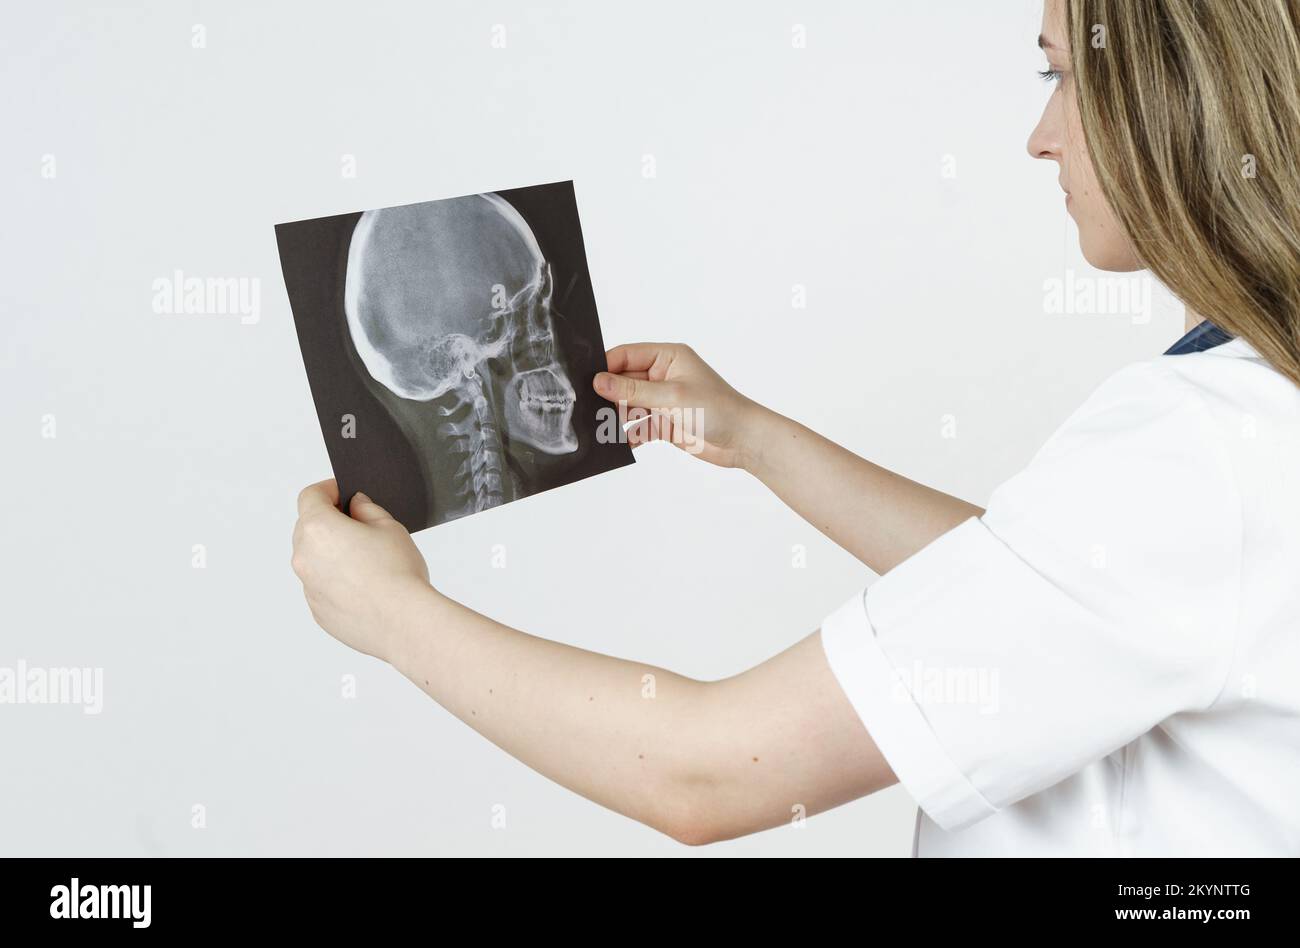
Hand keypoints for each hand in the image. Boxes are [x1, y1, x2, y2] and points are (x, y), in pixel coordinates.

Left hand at [291, 479, 433, 661]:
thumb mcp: (389, 526)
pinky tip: (365, 586)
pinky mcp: (318, 611)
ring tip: (366, 560)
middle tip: (360, 526)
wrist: (404, 622)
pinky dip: (336, 581)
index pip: (311, 496)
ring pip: (314, 560)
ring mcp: (308, 587)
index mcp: (318, 528)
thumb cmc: (398, 573)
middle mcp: (305, 557)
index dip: (328, 490)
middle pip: (307, 528)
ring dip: (331, 553)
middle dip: (329, 522)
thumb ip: (368, 510)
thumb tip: (357, 506)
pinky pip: (322, 587)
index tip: (343, 493)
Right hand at [593, 343, 763, 468]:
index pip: (626, 355)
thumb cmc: (718, 410)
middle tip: (587, 407)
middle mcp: (663, 376)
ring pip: (628, 405)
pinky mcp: (663, 423)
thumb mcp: (671, 396)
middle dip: (607, 395)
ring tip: (600, 427)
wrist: (743, 441)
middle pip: (623, 381)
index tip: (586, 382)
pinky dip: (627, 434)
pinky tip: (618, 442)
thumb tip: (599, 381)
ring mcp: (662, 400)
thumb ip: (633, 390)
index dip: (605, 367)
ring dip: (616, 416)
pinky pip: (637, 426)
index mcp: (667, 357)